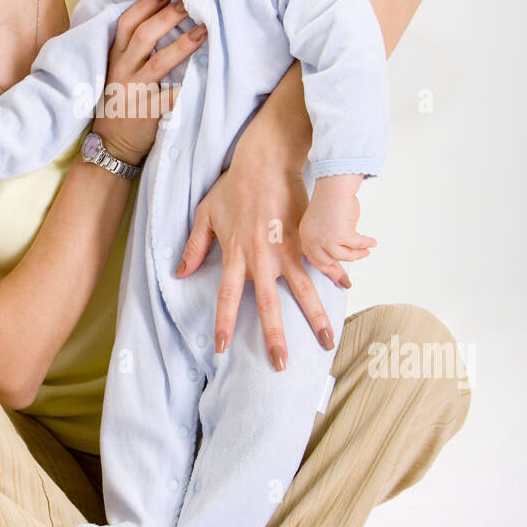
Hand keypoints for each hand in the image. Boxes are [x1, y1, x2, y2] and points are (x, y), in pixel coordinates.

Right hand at [90, 0, 206, 164]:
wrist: (111, 144)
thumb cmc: (119, 104)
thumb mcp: (117, 73)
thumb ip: (132, 51)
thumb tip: (161, 20)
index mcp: (115, 59)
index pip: (126, 24)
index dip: (146, 5)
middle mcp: (123, 71)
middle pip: (143, 36)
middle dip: (167, 17)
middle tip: (189, 3)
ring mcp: (135, 92)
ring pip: (159, 62)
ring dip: (183, 44)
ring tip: (204, 30)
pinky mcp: (147, 112)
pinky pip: (170, 97)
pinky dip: (187, 87)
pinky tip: (206, 75)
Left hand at [176, 163, 352, 369]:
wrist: (264, 161)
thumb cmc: (233, 186)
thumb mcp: (205, 215)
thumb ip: (194, 248)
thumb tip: (179, 274)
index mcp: (235, 255)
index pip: (227, 298)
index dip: (225, 324)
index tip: (222, 349)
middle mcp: (261, 258)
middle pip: (269, 306)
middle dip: (275, 338)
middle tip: (281, 365)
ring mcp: (286, 250)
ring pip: (303, 292)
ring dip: (316, 319)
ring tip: (327, 343)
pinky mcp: (305, 238)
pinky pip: (322, 263)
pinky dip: (336, 277)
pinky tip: (346, 291)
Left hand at [299, 175, 376, 272]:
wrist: (334, 186)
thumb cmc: (330, 200)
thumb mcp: (321, 223)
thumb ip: (325, 238)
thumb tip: (340, 254)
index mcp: (305, 236)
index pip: (314, 259)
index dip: (327, 269)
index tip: (338, 277)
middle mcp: (312, 240)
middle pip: (327, 262)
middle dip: (341, 268)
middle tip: (353, 270)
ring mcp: (326, 240)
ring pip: (344, 256)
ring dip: (358, 254)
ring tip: (366, 251)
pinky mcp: (341, 236)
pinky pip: (357, 245)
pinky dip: (366, 243)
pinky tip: (373, 242)